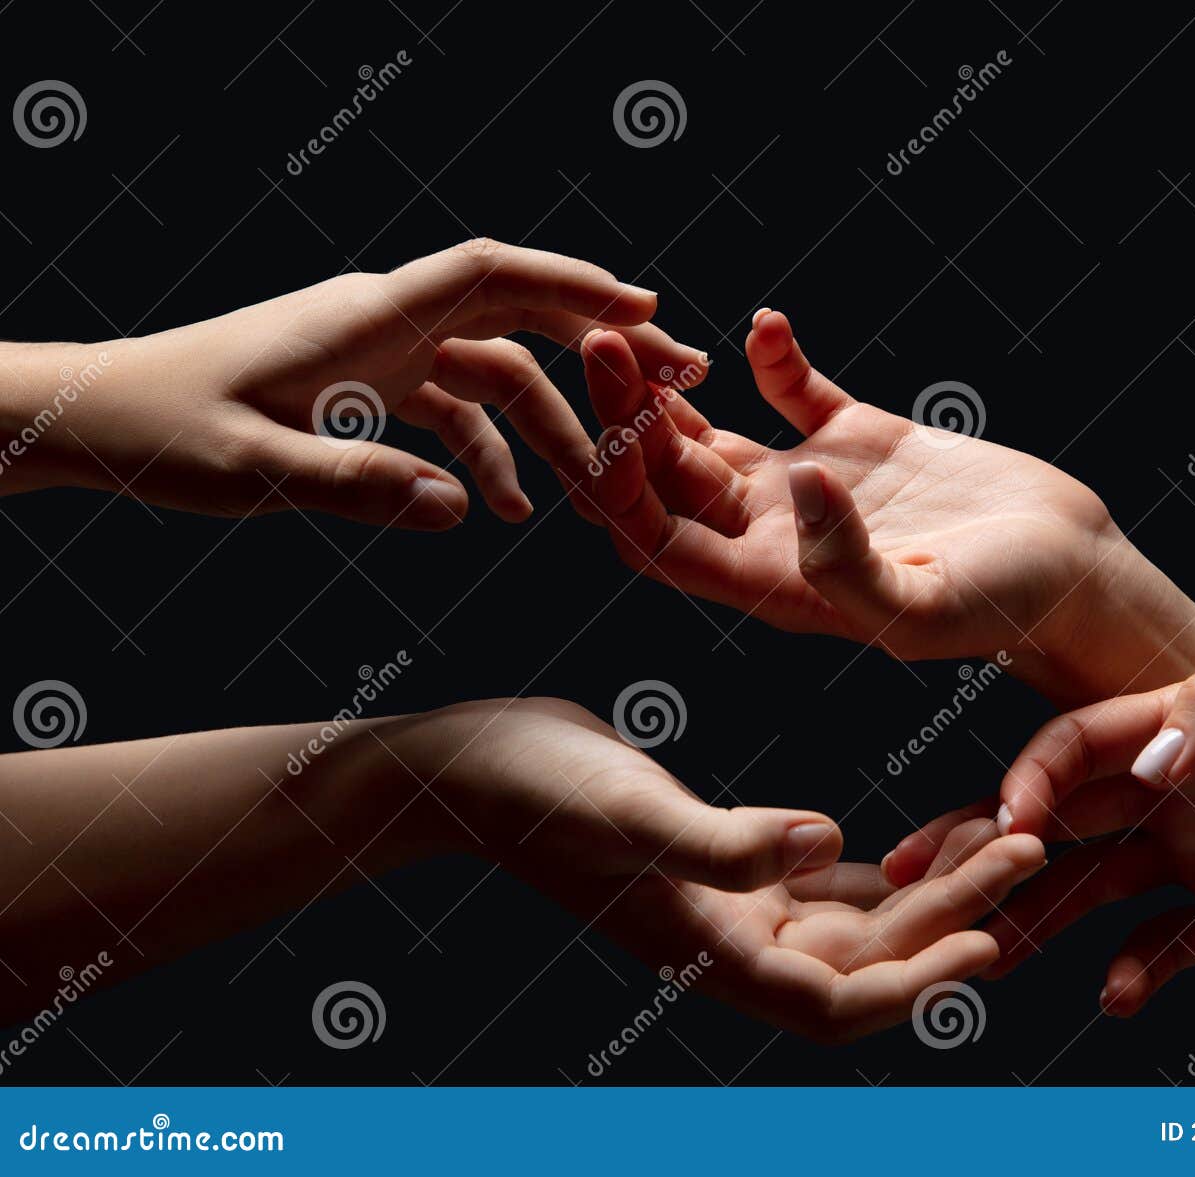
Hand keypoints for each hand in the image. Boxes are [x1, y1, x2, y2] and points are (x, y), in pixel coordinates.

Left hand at [0, 239, 705, 528]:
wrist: (99, 417)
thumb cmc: (163, 431)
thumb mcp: (253, 468)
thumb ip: (356, 483)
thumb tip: (459, 511)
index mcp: (368, 318)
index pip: (493, 277)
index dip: (576, 287)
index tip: (649, 314)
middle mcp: (384, 323)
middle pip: (518, 320)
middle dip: (600, 351)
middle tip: (676, 385)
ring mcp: (378, 353)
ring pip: (492, 376)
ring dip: (549, 427)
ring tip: (598, 490)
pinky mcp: (364, 386)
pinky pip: (450, 410)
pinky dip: (486, 455)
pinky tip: (501, 509)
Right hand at [397, 697, 1044, 1041]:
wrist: (469, 770)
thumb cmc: (535, 792)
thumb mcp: (633, 813)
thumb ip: (728, 841)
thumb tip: (832, 843)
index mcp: (709, 951)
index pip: (836, 1002)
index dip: (917, 985)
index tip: (993, 941)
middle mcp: (731, 942)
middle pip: (868, 959)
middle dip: (951, 918)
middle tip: (1028, 850)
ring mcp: (730, 907)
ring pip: (857, 920)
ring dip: (928, 892)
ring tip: (1000, 836)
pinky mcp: (728, 864)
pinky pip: (825, 883)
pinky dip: (882, 868)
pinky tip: (926, 834)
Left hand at [572, 310, 1133, 686]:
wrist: (1073, 570)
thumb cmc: (1006, 607)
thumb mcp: (927, 609)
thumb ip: (849, 566)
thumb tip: (803, 486)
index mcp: (773, 583)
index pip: (657, 541)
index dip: (617, 488)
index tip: (607, 423)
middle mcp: (775, 533)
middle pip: (666, 478)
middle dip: (622, 418)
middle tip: (600, 344)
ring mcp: (812, 483)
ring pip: (708, 434)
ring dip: (667, 387)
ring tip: (637, 327)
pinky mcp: (858, 438)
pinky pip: (792, 391)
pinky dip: (772, 357)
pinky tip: (768, 325)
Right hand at [882, 657, 1194, 1013]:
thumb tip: (1146, 756)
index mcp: (1182, 727)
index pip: (1076, 749)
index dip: (1029, 782)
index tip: (1001, 827)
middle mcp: (1175, 790)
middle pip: (1058, 822)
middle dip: (982, 849)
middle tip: (914, 885)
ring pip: (1093, 890)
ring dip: (1038, 921)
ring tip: (987, 960)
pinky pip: (1166, 947)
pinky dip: (1133, 972)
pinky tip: (1113, 995)